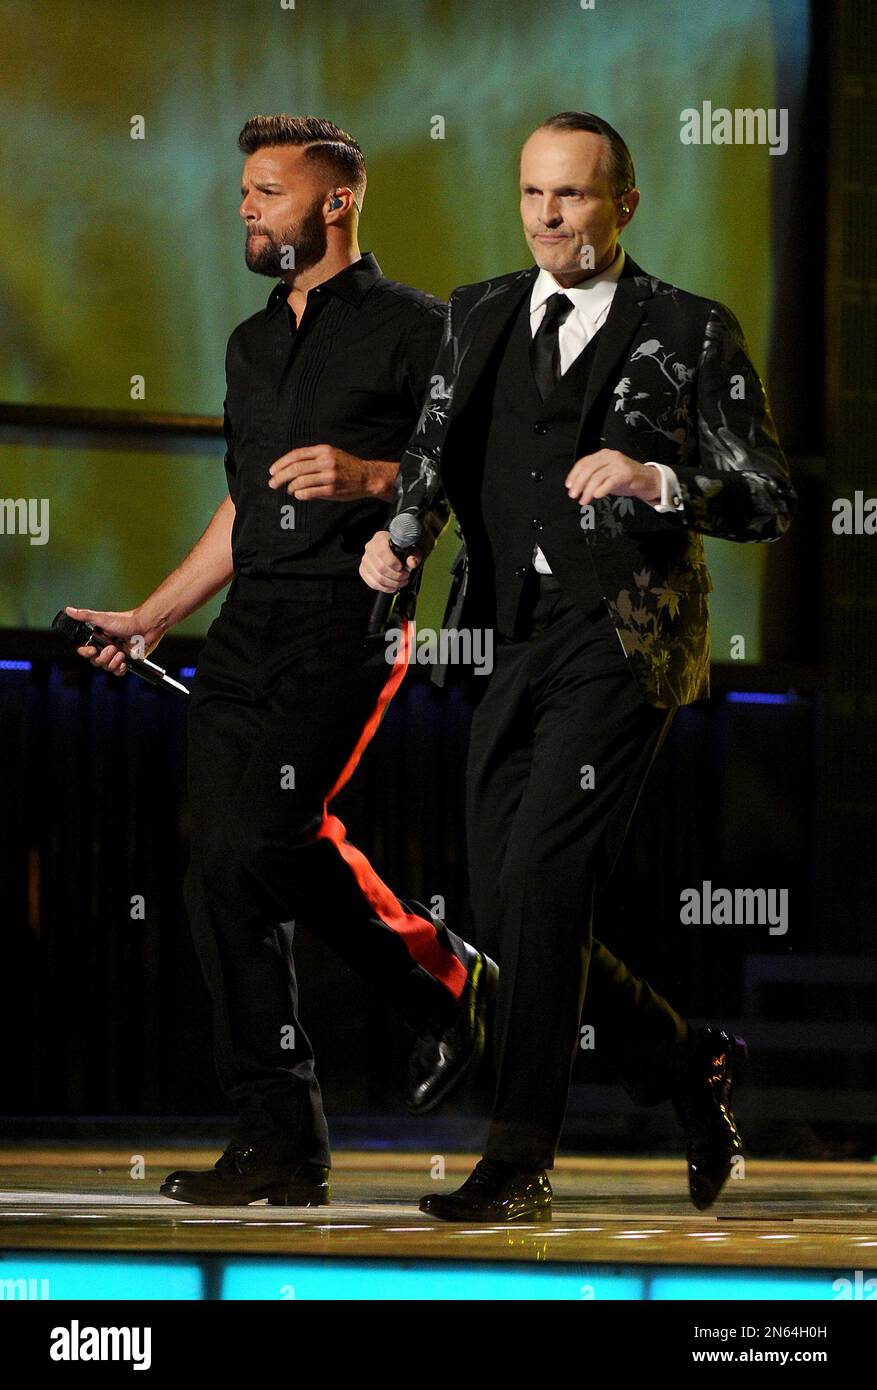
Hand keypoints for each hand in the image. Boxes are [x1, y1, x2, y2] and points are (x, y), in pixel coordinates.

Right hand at [63, 606, 162, 676]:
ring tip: (121, 652)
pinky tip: (124, 661)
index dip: (86, 653)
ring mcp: (115, 655)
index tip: (92, 650)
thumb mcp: (102, 618)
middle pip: (95, 661)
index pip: (84, 650)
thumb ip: (84, 616)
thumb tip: (69, 610)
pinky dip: (120, 668)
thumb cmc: (126, 621)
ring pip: (106, 667)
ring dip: (113, 661)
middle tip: (112, 648)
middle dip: (103, 657)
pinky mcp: (126, 661)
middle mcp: (105, 647)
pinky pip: (117, 672)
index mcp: (97, 638)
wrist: (145, 627)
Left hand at [267, 445, 396, 500]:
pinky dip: (300, 494)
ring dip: (290, 487)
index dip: (281, 463)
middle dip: (280, 477)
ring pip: (300, 481)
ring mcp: (329, 476)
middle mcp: (325, 461)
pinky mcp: (332, 489)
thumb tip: (290, 467)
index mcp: (323, 450)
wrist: (366, 477)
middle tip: (272, 483)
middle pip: (295, 468)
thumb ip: (312, 457)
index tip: (272, 471)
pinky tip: (298, 494)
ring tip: (288, 490)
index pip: (296, 455)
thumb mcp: (331, 454)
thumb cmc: (346, 466)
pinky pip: (309, 493)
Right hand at [359, 530, 420, 591]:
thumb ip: (414, 555)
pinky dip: (385, 588)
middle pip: (380, 567)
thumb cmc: (404, 548)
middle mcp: (370, 548)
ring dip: (392, 583)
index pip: (382, 552)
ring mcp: (365, 560)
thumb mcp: (413, 548)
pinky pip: (373, 583)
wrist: (396, 548)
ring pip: (377, 577)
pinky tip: (393, 587)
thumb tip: (412, 562)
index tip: (401, 567)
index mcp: (380, 538)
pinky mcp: (364, 570)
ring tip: (401, 582)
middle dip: (396, 576)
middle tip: (405, 576)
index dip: (392, 562)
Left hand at [565, 449, 659, 505]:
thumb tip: (577, 487)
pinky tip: (597, 496)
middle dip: (579, 483)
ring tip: (584, 500)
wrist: (649, 481)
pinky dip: (602, 489)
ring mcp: (619, 464)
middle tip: (573, 495)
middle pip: (589, 469)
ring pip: (598, 476)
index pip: (584, 462)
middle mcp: (611, 456)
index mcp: (604, 455)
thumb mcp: (607, 476)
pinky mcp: (627, 473)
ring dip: (588, 490)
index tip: (568, 486)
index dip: (574, 474)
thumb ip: (594, 478)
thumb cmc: (626, 479)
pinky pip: (611, 481)